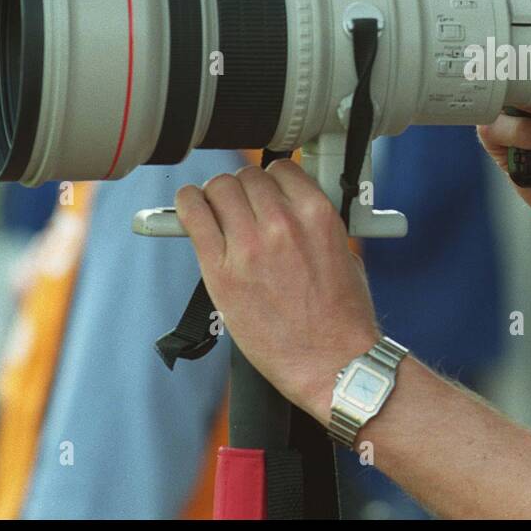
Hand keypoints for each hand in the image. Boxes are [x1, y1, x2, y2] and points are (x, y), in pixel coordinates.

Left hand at [175, 160, 381, 417]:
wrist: (332, 361)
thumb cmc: (343, 315)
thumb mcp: (342, 252)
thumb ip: (312, 224)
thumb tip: (286, 208)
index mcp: (318, 215)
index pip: (282, 168)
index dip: (271, 180)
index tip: (266, 192)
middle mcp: (283, 222)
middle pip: (247, 177)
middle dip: (244, 188)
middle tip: (242, 207)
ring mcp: (250, 246)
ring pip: (219, 188)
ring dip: (217, 195)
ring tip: (217, 210)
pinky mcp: (221, 271)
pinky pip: (193, 215)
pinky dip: (188, 205)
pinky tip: (191, 209)